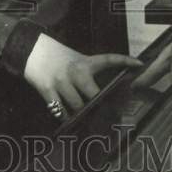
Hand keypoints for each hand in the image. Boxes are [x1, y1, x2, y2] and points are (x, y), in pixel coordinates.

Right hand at [23, 33, 141, 115]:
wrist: (32, 50)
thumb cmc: (56, 55)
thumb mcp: (75, 59)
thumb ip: (88, 73)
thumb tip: (100, 96)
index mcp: (85, 62)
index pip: (108, 59)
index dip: (125, 61)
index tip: (139, 64)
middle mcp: (75, 72)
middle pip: (94, 95)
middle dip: (100, 107)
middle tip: (108, 118)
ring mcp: (61, 82)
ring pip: (77, 106)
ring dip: (81, 115)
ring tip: (86, 122)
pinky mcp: (47, 90)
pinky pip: (59, 110)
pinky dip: (64, 117)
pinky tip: (67, 120)